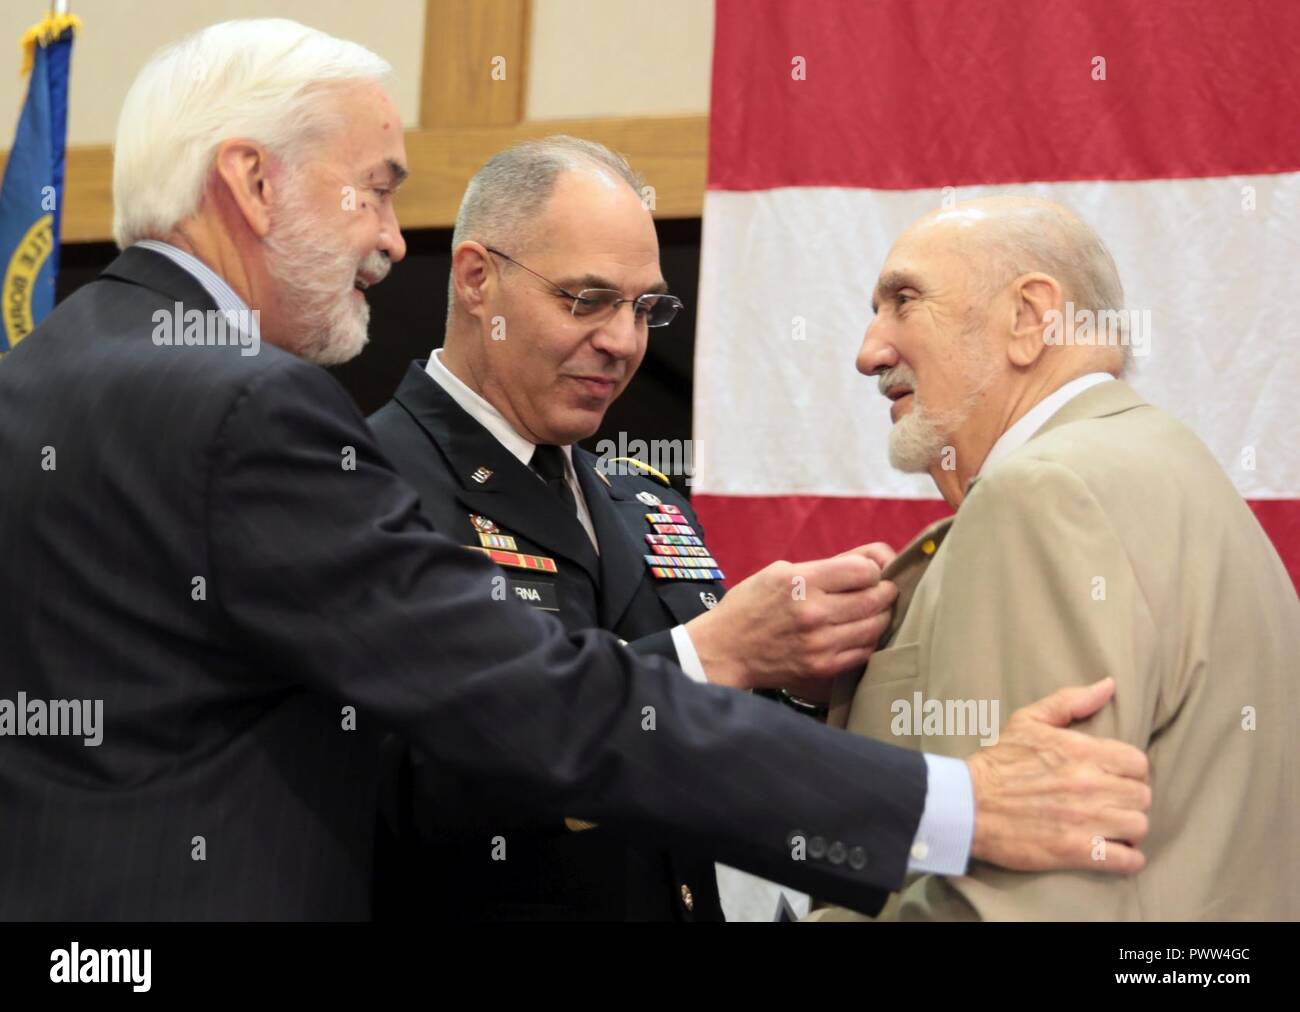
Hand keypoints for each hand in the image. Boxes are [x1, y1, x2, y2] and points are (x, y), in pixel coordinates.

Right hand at [685, 553, 897, 690]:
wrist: (724, 649)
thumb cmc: (751, 604)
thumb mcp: (780, 570)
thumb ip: (826, 566)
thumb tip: (873, 561)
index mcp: (801, 580)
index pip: (864, 571)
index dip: (874, 569)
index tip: (870, 573)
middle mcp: (813, 612)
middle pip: (875, 599)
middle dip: (886, 592)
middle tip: (885, 590)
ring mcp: (819, 642)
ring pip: (875, 627)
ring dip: (881, 617)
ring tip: (874, 611)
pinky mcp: (822, 666)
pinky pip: (864, 651)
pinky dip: (869, 640)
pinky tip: (860, 633)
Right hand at [966, 677, 1150, 874]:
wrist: (966, 805)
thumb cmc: (997, 762)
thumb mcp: (1028, 720)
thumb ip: (1071, 701)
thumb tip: (1109, 685)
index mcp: (1082, 751)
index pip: (1137, 763)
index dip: (1128, 770)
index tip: (1113, 776)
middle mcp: (1090, 785)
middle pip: (1142, 796)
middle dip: (1128, 799)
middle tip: (1110, 802)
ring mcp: (1085, 821)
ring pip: (1138, 826)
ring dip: (1127, 828)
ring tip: (1112, 827)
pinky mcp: (1076, 851)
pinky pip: (1127, 861)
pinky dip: (1128, 860)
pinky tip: (1115, 852)